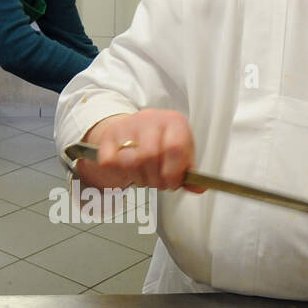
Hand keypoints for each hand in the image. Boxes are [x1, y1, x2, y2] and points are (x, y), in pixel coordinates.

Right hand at [74, 110, 203, 191]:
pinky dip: (120, 174)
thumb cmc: (162, 143)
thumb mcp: (181, 153)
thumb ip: (189, 173)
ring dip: (139, 178)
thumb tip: (199, 188)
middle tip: (159, 183)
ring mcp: (127, 126)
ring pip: (131, 161)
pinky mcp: (108, 136)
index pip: (174, 147)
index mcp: (174, 121)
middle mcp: (150, 119)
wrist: (135, 128)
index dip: (173, 172)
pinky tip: (129, 172)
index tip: (172, 183)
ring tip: (145, 178)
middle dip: (156, 179)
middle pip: (150, 156)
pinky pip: (111, 163)